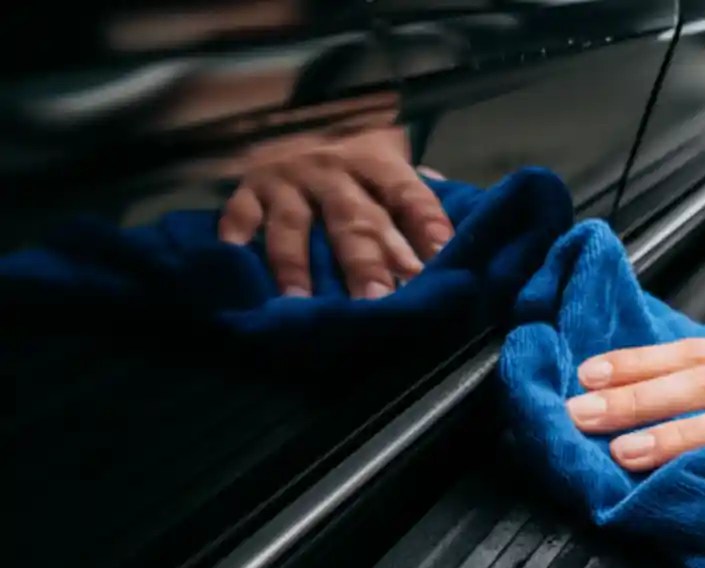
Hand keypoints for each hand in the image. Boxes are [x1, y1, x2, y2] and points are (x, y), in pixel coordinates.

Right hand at [219, 126, 452, 298]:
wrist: (289, 108)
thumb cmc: (353, 154)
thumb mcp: (387, 161)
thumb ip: (413, 197)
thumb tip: (449, 241)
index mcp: (377, 162)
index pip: (408, 194)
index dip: (426, 223)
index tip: (441, 257)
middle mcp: (333, 170)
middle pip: (353, 219)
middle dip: (367, 261)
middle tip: (378, 299)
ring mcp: (288, 180)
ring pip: (294, 226)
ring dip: (297, 265)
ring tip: (302, 302)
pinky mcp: (249, 189)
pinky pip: (241, 215)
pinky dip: (236, 237)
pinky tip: (236, 260)